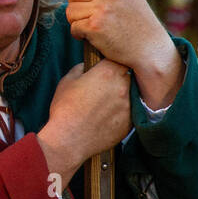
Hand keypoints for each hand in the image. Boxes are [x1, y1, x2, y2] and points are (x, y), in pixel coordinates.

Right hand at [38, 60, 132, 179]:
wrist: (68, 140)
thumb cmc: (65, 110)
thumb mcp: (67, 81)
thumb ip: (80, 69)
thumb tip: (86, 66)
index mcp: (108, 72)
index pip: (120, 58)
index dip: (114, 62)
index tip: (108, 66)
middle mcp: (122, 87)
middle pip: (129, 75)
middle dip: (120, 78)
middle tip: (106, 85)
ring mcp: (129, 106)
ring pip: (132, 95)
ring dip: (123, 96)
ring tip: (107, 104)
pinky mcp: (130, 123)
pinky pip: (131, 113)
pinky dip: (123, 113)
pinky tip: (109, 117)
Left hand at [65, 0, 180, 103]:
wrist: (150, 49)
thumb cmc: (137, 23)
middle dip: (77, 3)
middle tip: (90, 13)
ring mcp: (102, 8)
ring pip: (70, 10)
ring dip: (77, 20)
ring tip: (93, 25)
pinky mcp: (95, 26)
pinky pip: (73, 27)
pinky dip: (79, 34)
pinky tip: (93, 36)